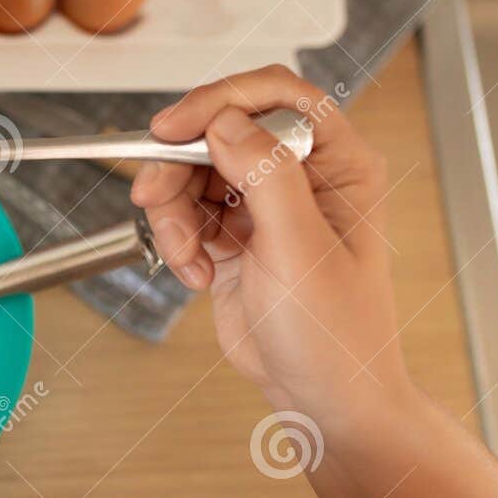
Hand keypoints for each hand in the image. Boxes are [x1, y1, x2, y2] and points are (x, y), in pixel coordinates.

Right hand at [130, 66, 408, 420]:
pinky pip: (187, 213)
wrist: (323, 399)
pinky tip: (197, 272)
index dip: (222, 101)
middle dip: (181, 166)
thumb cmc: (340, 338)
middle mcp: (302, 177)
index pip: (278, 97)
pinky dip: (178, 240)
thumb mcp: (302, 250)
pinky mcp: (235, 237)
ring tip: (187, 253)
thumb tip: (226, 123)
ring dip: (175, 211)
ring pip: (195, 172)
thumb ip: (267, 176)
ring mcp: (265, 207)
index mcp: (339, 164)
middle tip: (156, 196)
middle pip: (220, 132)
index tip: (176, 126)